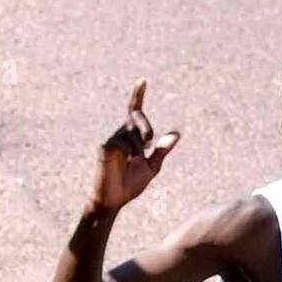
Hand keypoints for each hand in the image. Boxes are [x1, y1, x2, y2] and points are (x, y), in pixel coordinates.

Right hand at [89, 79, 179, 212]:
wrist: (114, 201)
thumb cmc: (129, 185)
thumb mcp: (151, 168)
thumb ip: (161, 151)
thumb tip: (176, 134)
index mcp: (131, 137)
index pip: (134, 112)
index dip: (138, 95)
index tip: (143, 80)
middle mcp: (120, 134)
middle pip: (136, 117)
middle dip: (147, 127)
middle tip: (150, 144)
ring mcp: (111, 139)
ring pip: (133, 132)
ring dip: (140, 148)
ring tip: (133, 162)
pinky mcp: (105, 147)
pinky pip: (124, 142)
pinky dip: (130, 153)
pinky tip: (126, 163)